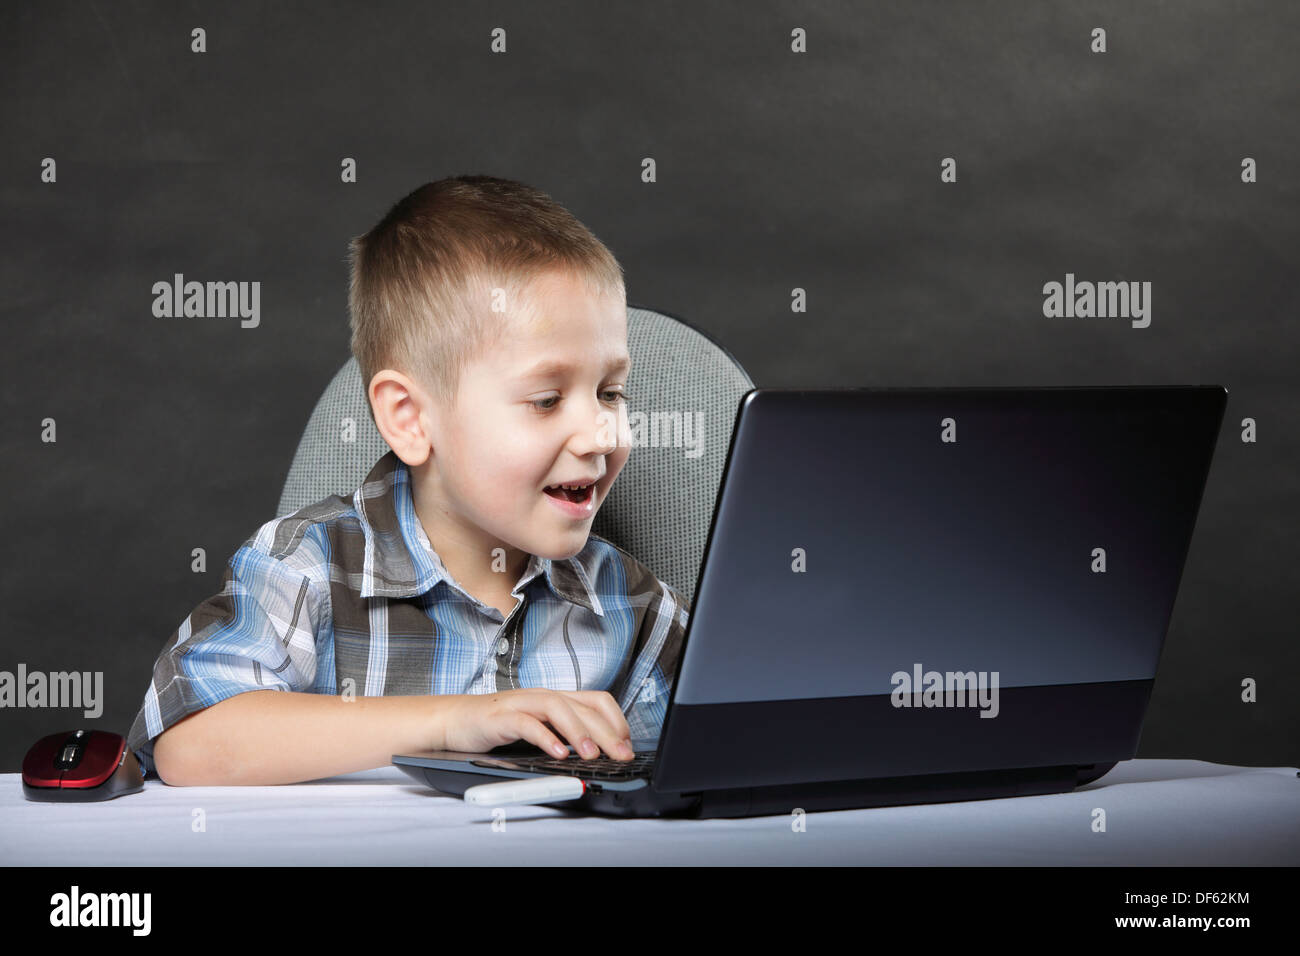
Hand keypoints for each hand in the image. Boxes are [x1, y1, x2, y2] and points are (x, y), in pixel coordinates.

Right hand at [439, 689, 635, 760]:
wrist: (455, 721)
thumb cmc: (498, 726)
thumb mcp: (539, 728)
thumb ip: (564, 735)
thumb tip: (598, 754)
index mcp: (556, 698)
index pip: (597, 700)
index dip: (616, 721)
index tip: (627, 745)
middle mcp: (542, 697)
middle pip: (582, 707)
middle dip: (607, 732)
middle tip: (622, 755)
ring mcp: (521, 704)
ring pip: (557, 708)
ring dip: (579, 731)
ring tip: (592, 754)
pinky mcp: (500, 717)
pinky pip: (526, 723)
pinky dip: (544, 737)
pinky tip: (557, 753)